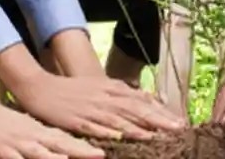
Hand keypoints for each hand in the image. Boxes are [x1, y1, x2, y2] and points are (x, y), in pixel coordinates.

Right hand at [0, 101, 103, 158]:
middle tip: (102, 155)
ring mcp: (19, 143)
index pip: (66, 139)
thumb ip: (45, 137)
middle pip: (61, 144)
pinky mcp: (2, 151)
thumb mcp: (28, 127)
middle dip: (81, 152)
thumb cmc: (2, 122)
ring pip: (43, 152)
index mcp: (40, 132)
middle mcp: (33, 137)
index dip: (85, 145)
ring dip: (60, 157)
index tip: (104, 149)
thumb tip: (63, 146)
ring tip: (78, 157)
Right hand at [15, 74, 185, 140]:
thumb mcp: (102, 87)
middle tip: (179, 129)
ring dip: (140, 127)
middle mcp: (105, 97)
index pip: (142, 101)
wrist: (42, 88)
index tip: (181, 121)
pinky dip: (111, 131)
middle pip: (136, 109)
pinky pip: (96, 126)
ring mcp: (92, 108)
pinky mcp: (78, 119)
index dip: (162, 112)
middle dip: (159, 120)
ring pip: (120, 118)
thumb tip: (151, 98)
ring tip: (159, 136)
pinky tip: (122, 136)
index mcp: (112, 89)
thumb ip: (125, 95)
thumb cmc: (73, 90)